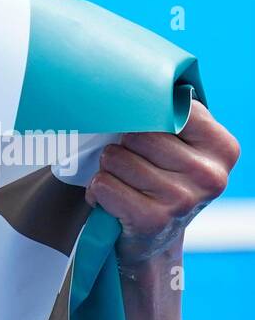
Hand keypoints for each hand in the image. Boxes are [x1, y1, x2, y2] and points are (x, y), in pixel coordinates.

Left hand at [85, 101, 239, 265]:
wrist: (153, 240)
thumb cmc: (160, 177)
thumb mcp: (178, 144)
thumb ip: (168, 113)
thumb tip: (130, 78)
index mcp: (222, 147)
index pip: (169, 106)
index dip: (142, 112)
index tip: (141, 125)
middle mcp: (210, 175)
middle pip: (137, 132)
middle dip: (123, 145)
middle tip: (134, 164)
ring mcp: (183, 200)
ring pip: (116, 157)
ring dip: (109, 169)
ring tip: (125, 184)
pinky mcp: (152, 220)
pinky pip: (103, 184)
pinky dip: (98, 191)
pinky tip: (114, 201)